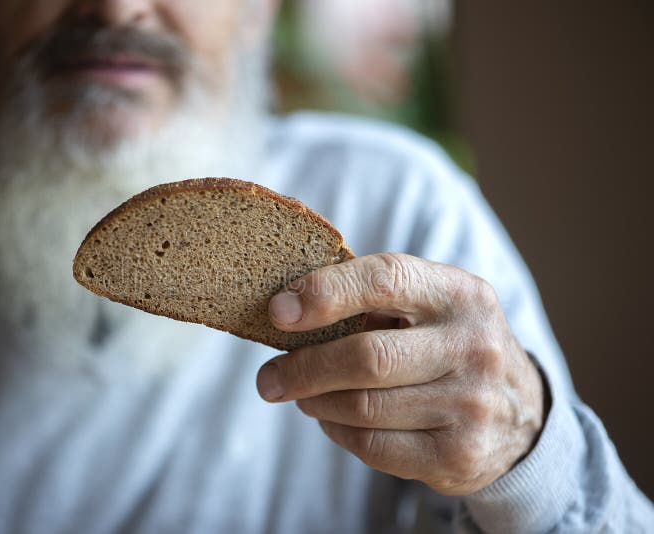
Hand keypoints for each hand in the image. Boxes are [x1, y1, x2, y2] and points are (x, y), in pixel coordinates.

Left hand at [257, 253, 544, 495]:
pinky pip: (372, 446)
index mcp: (459, 293)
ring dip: (315, 402)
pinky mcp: (459, 455)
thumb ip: (371, 299)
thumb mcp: (429, 306)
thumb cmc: (447, 344)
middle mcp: (473, 346)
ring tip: (299, 394)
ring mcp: (471, 405)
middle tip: (268, 378)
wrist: (520, 412)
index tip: (279, 312)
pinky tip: (331, 419)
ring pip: (362, 407)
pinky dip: (337, 432)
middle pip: (367, 357)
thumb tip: (287, 309)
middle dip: (303, 368)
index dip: (325, 292)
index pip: (385, 279)